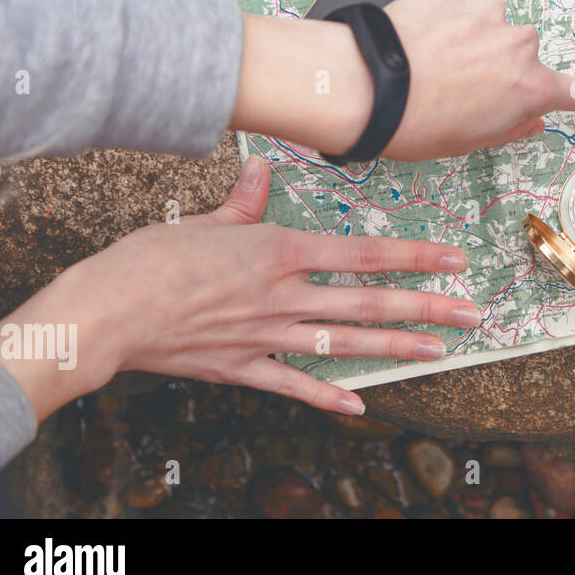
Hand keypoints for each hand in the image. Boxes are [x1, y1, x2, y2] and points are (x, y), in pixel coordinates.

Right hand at [0, 158, 480, 421]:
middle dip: (425, 308)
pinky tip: (360, 408)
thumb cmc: (149, 261)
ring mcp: (268, 335)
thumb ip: (241, 200)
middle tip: (469, 315)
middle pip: (369, 302)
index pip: (363, 252)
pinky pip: (295, 385)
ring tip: (437, 353)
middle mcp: (285, 294)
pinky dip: (327, 399)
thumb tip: (260, 166)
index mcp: (279, 251)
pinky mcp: (244, 368)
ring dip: (395, 349)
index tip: (453, 259)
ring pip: (346, 344)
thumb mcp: (201, 220)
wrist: (105, 314)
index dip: (414, 256)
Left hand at [382, 0, 574, 160]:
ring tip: (426, 59)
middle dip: (495, 61)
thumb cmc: (414, 124)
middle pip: (519, 50)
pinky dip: (437, 11)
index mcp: (529, 89)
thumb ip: (509, 126)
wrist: (365, 87)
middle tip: (454, 82)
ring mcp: (488, 11)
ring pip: (485, 21)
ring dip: (464, 34)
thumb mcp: (469, 142)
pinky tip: (415, 33)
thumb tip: (529, 119)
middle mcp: (519, 45)